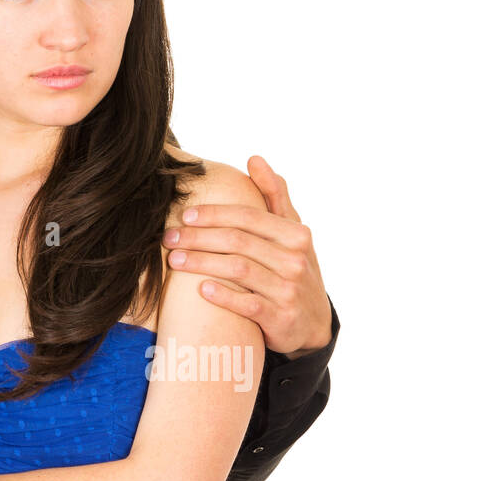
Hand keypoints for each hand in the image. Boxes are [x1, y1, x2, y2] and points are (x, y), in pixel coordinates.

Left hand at [164, 155, 331, 357]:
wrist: (312, 323)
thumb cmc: (292, 268)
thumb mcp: (292, 232)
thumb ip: (275, 195)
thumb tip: (254, 158)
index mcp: (296, 234)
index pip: (248, 217)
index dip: (213, 214)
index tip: (184, 215)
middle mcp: (295, 260)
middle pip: (238, 241)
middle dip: (198, 237)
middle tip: (169, 239)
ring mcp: (289, 290)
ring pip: (238, 270)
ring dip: (201, 263)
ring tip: (174, 260)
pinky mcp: (281, 318)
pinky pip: (248, 304)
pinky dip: (224, 296)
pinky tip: (201, 289)